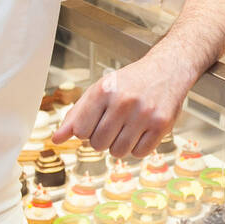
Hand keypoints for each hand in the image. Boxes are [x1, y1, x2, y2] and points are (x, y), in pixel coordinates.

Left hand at [52, 54, 192, 159]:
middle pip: (98, 144)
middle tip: (115, 124)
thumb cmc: (131, 82)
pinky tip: (141, 131)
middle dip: (103, 138)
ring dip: (120, 145)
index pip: (81, 131)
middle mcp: (124, 101)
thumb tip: (57, 139)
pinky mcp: (162, 125)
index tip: (95, 123)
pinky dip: (138, 147)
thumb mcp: (100, 90)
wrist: (167, 70)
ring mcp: (144, 114)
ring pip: (118, 152)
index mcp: (104, 90)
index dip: (86, 131)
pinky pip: (140, 154)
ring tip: (128, 127)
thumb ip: (76, 114)